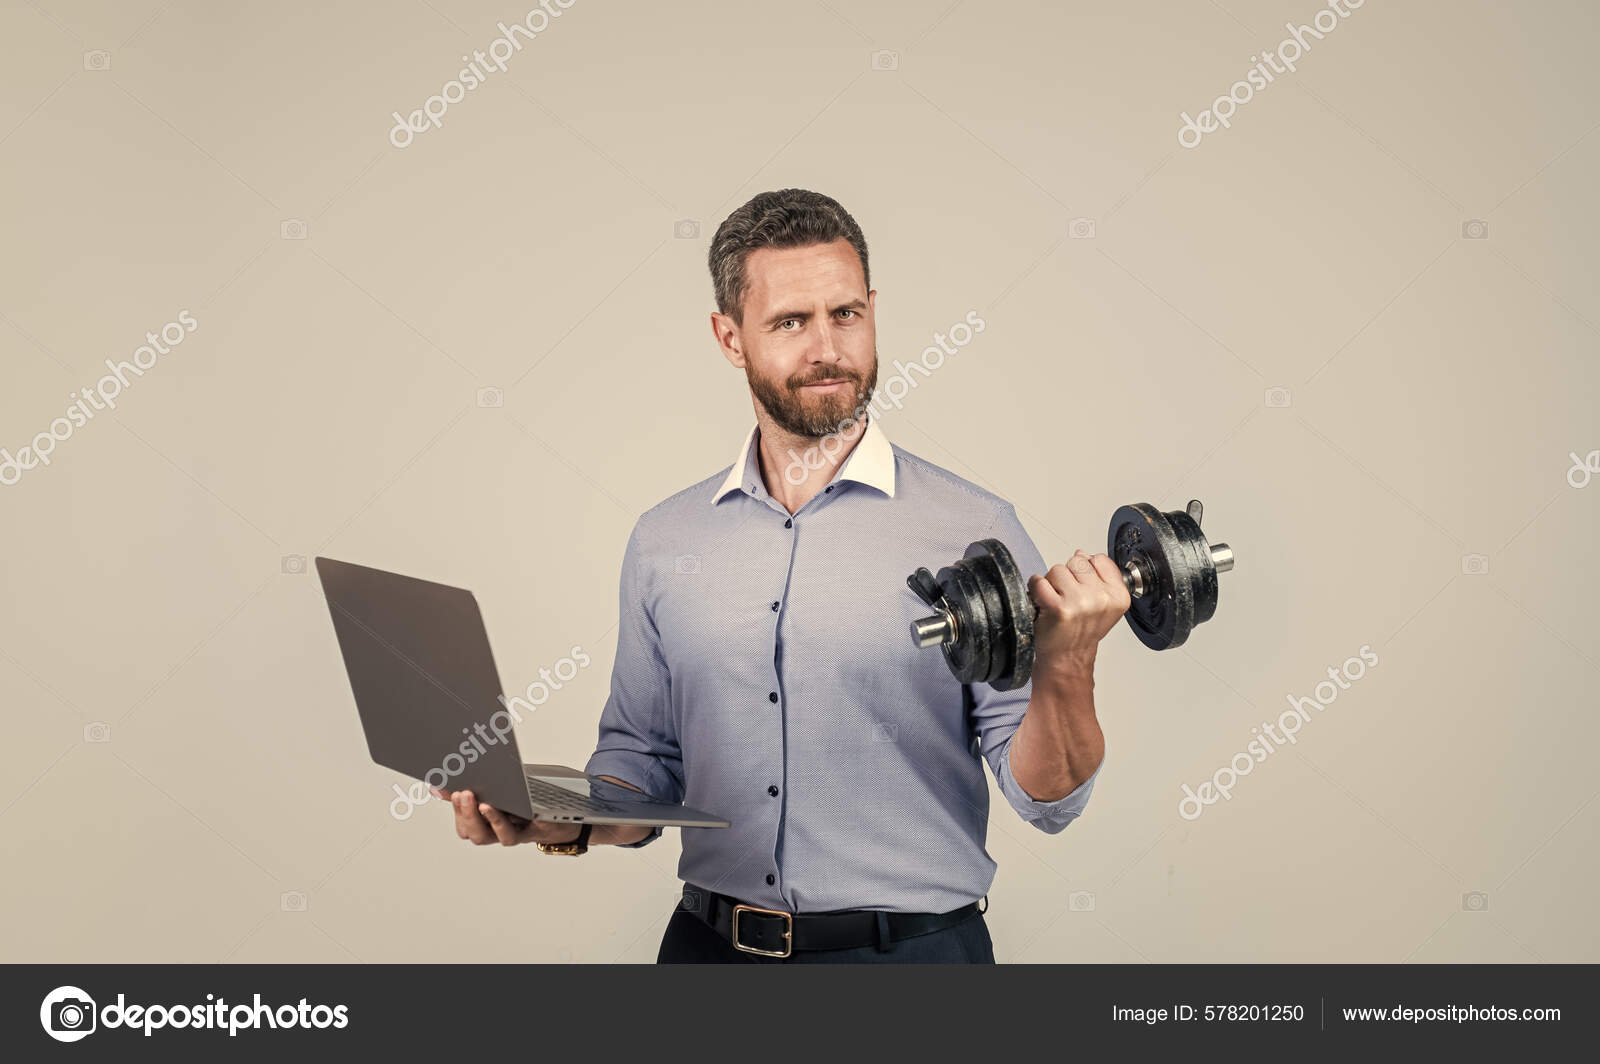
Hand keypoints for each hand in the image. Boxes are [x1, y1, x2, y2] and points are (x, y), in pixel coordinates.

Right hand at [431, 786, 580, 846]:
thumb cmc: (536, 801)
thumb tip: (448, 779)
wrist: (570, 817)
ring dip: (487, 820)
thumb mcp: (508, 788)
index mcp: (489, 820)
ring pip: (494, 837)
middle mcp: (500, 830)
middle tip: (463, 793)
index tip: (440, 786)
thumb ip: (482, 786)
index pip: (463, 821)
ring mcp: (518, 832)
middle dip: (466, 813)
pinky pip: (521, 831)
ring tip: (483, 802)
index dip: (450, 805)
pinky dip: (513, 821)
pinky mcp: (537, 830)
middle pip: (475, 833)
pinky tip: (509, 808)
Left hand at [1028, 550, 1132, 674]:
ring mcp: (1081, 602)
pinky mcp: (1059, 608)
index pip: (1099, 559)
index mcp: (1118, 596)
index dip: (1086, 571)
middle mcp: (1102, 598)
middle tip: (1068, 598)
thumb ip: (1097, 576)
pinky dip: (1036, 589)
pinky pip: (1040, 581)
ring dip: (1052, 583)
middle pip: (1077, 561)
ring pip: (1057, 569)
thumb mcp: (1102, 604)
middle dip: (1068, 576)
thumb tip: (1082, 554)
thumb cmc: (1081, 632)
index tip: (1083, 588)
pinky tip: (1043, 602)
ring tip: (1057, 602)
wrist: (1067, 658)